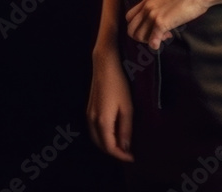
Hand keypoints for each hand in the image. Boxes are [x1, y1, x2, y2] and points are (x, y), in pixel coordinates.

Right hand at [87, 42, 134, 161]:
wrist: (105, 65)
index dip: (121, 155)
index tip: (132, 158)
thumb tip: (125, 147)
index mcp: (102, 122)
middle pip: (101, 145)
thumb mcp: (127, 107)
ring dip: (108, 144)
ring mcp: (88, 115)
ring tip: (122, 144)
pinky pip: (94, 130)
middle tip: (128, 152)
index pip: (110, 147)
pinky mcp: (89, 109)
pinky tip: (113, 132)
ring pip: (96, 138)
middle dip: (114, 151)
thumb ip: (126, 129)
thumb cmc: (119, 84)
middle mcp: (92, 121)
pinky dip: (103, 136)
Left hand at [125, 0, 213, 49]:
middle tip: (155, 35)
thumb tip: (156, 21)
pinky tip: (163, 40)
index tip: (149, 28)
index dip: (137, 26)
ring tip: (163, 36)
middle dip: (141, 37)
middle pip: (131, 29)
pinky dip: (155, 45)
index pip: (129, 17)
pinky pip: (151, 41)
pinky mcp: (161, 22)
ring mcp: (153, 14)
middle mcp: (147, 7)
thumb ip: (157, 7)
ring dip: (149, 40)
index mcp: (147, 0)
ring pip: (139, 36)